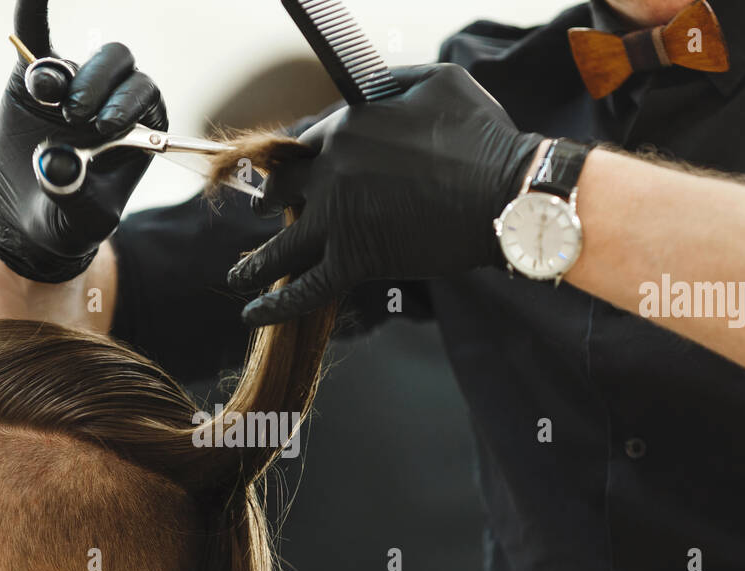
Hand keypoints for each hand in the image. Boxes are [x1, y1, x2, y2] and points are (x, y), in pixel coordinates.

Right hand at [0, 0, 167, 282]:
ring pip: (76, 60)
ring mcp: (72, 86)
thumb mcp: (80, 221)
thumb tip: (57, 162)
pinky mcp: (31, 81)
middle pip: (117, 64)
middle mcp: (111, 98)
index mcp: (141, 127)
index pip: (144, 94)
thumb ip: (75, 195)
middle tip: (75, 116)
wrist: (29, 222)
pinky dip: (31, 13)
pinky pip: (33, 38)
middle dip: (99, 83)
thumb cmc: (69, 221)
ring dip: (64, 75)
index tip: (106, 127)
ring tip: (49, 103)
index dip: (127, 103)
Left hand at [225, 63, 545, 325]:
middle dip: (269, 201)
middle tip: (262, 210)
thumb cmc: (482, 137)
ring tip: (237, 275)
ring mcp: (338, 219)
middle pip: (284, 190)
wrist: (507, 196)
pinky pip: (303, 289)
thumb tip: (368, 87)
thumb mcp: (437, 81)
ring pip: (281, 246)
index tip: (292, 172)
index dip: (298, 162)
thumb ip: (392, 83)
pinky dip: (274, 306)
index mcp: (347, 126)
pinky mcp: (355, 260)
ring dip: (254, 262)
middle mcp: (332, 172)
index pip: (305, 145)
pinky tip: (251, 314)